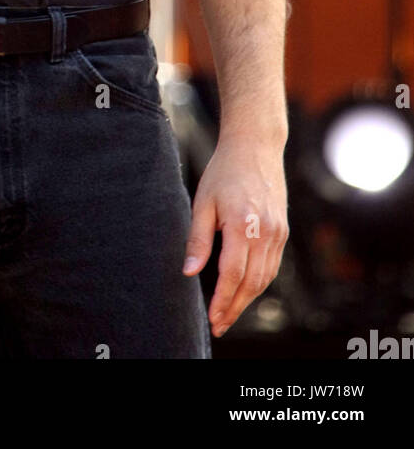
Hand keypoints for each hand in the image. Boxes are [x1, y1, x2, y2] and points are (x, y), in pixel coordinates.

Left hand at [181, 133, 288, 337]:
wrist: (255, 146)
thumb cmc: (224, 172)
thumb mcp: (203, 202)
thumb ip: (199, 240)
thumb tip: (190, 273)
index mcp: (243, 225)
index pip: (232, 275)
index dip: (223, 301)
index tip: (213, 319)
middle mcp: (266, 232)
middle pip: (251, 283)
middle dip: (235, 308)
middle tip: (219, 325)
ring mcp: (278, 233)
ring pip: (265, 279)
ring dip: (247, 299)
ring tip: (229, 314)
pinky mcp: (283, 231)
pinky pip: (272, 266)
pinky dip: (259, 283)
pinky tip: (244, 290)